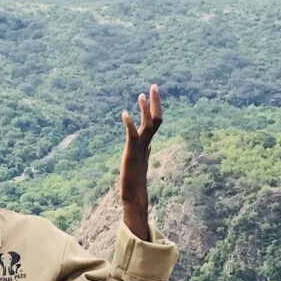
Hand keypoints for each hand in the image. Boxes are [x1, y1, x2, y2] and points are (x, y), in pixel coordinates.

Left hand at [118, 84, 161, 242]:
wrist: (134, 194)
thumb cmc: (136, 179)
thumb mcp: (142, 161)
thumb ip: (146, 151)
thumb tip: (150, 146)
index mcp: (148, 143)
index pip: (156, 121)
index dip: (155, 107)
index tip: (153, 93)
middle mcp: (146, 143)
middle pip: (155, 119)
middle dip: (155, 102)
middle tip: (153, 86)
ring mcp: (140, 148)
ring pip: (147, 125)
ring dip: (144, 110)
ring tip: (141, 96)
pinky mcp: (132, 153)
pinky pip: (132, 136)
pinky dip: (129, 124)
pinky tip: (124, 114)